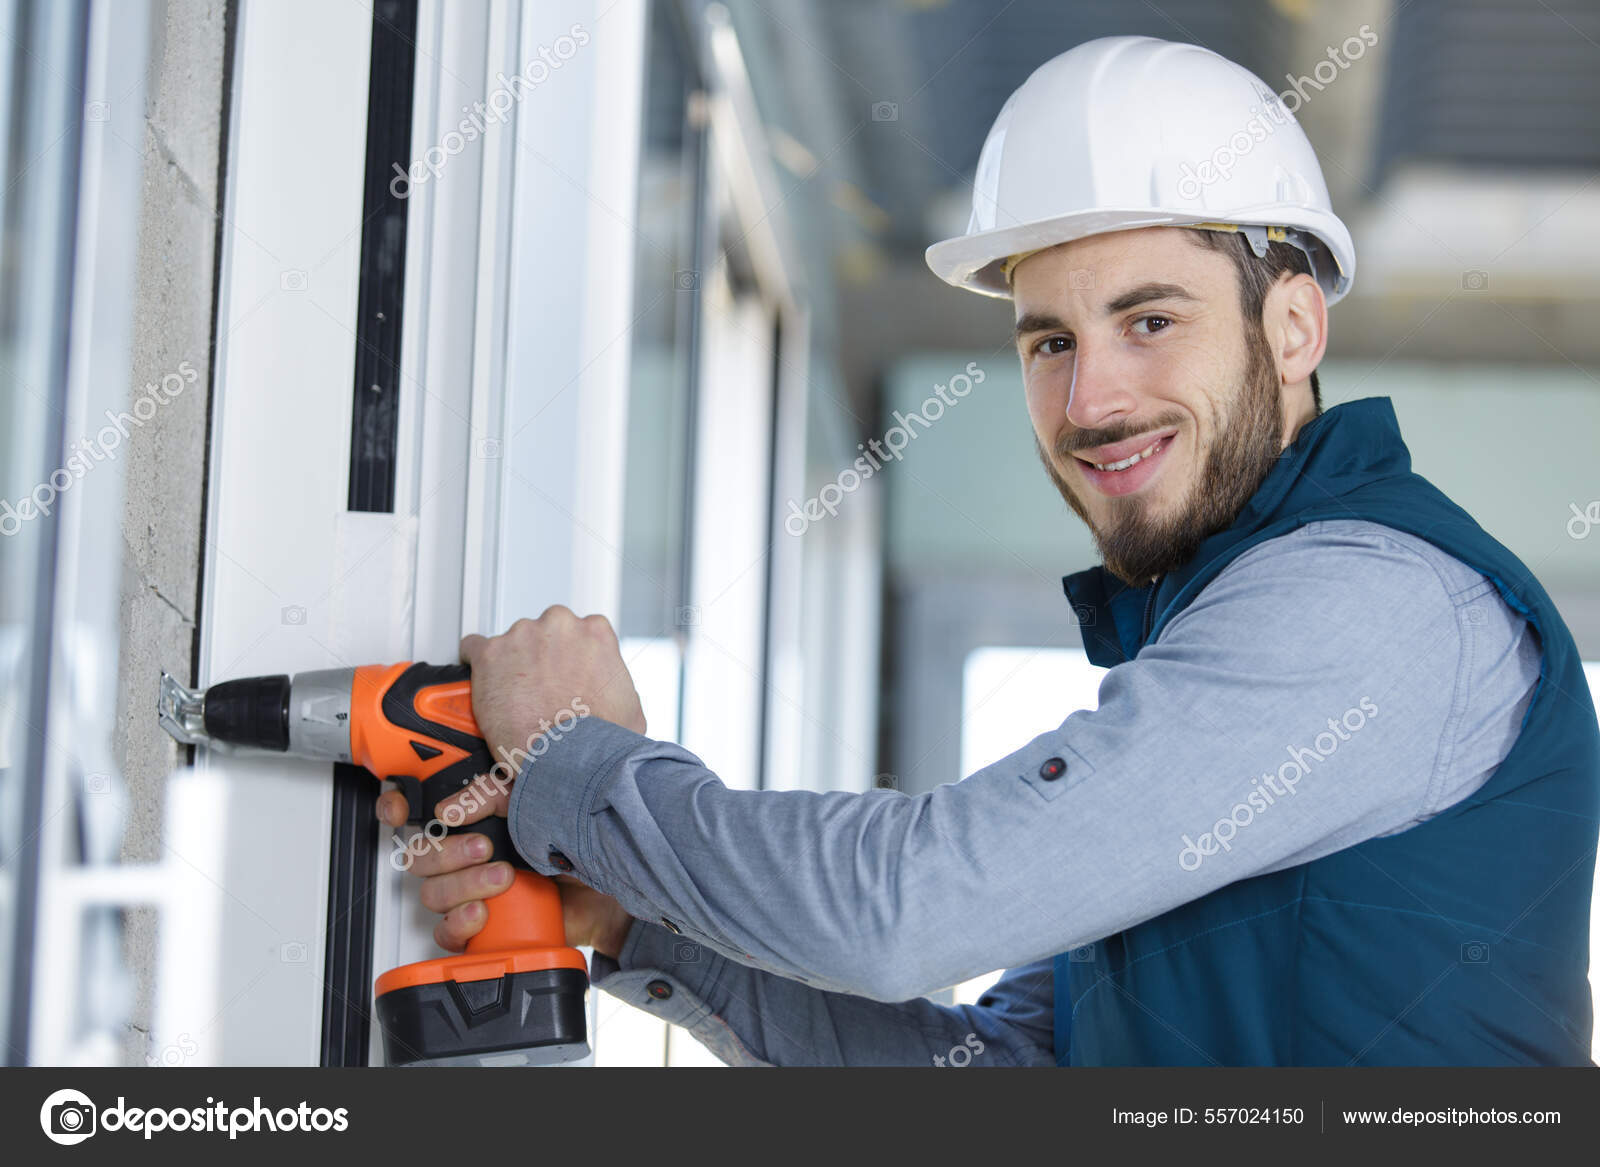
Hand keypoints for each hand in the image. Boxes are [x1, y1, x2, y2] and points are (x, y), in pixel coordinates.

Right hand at [374, 794, 635, 956]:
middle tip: (486, 849)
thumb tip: (454, 807)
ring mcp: (475, 890)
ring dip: (461, 886)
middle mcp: (471, 855)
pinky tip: (483, 914)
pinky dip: (458, 924)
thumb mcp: (538, 797)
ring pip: (432, 894)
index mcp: (479, 819)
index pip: (419, 811)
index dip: (395, 808)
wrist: (612, 889)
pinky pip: (448, 932)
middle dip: (446, 854)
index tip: (400, 810)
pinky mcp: (485, 926)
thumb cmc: (580, 840)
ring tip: (502, 879)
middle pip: (420, 857)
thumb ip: (496, 791)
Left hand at [449, 608, 645, 817]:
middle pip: (542, 633)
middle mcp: (559, 625)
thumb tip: (610, 698)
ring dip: (511, 664)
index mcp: (594, 631)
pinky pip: (474, 647)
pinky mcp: (491, 654)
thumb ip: (617, 689)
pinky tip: (484, 683)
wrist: (570, 757)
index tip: (562, 675)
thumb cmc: (600, 737)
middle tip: (539, 691)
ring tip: (515, 698)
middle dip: (539, 658)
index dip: (567, 657)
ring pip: (511, 642)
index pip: (576, 631)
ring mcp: (523, 636)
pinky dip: (477, 664)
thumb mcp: (629, 709)